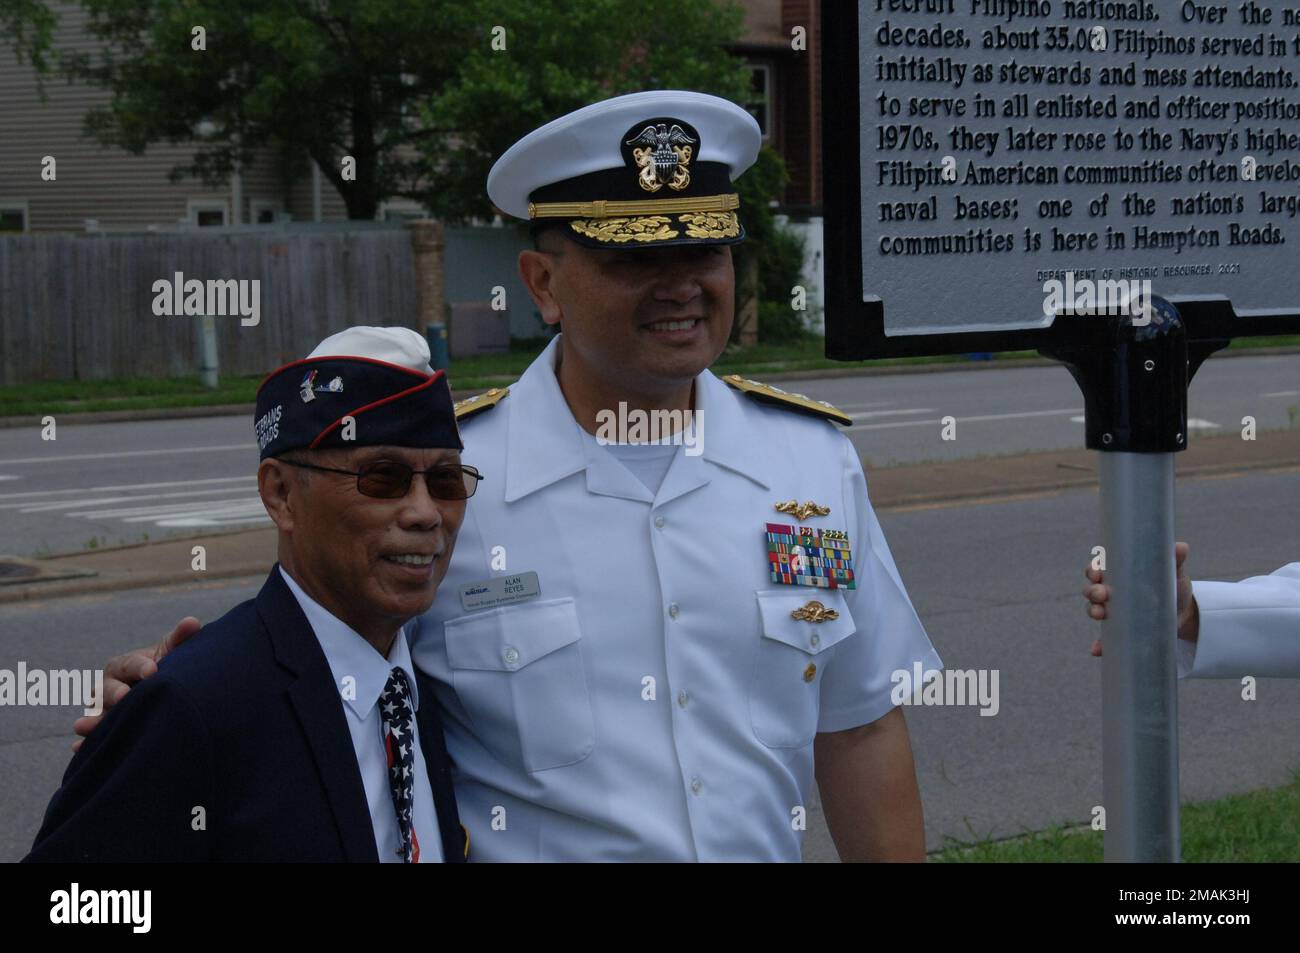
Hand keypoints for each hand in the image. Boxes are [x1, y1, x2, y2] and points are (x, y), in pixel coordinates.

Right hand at [71, 617, 201, 750]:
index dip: (140, 666)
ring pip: (96, 713)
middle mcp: (109, 686)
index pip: (130, 664)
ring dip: (90, 720)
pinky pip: (93, 737)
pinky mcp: (104, 729)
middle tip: (123, 697)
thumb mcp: (172, 652)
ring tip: (82, 726)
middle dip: (114, 693)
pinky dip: (84, 743)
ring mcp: (104, 709)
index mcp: (125, 665)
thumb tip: (193, 622)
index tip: (153, 670)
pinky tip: (77, 748)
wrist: (164, 691)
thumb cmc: (166, 668)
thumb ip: (180, 639)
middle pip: (107, 689)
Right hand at [1083, 541, 1198, 656]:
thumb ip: (1175, 559)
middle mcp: (1111, 593)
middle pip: (1092, 589)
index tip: (1096, 572)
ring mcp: (1113, 612)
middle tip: (1101, 594)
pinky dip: (1100, 645)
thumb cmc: (1173, 586)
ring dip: (1092, 611)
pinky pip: (1105, 640)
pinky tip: (1097, 650)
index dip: (1093, 570)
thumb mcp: (1174, 572)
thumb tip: (1181, 547)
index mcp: (1119, 575)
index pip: (1098, 569)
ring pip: (1094, 610)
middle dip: (1092, 591)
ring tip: (1100, 614)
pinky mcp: (1120, 631)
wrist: (1184, 614)